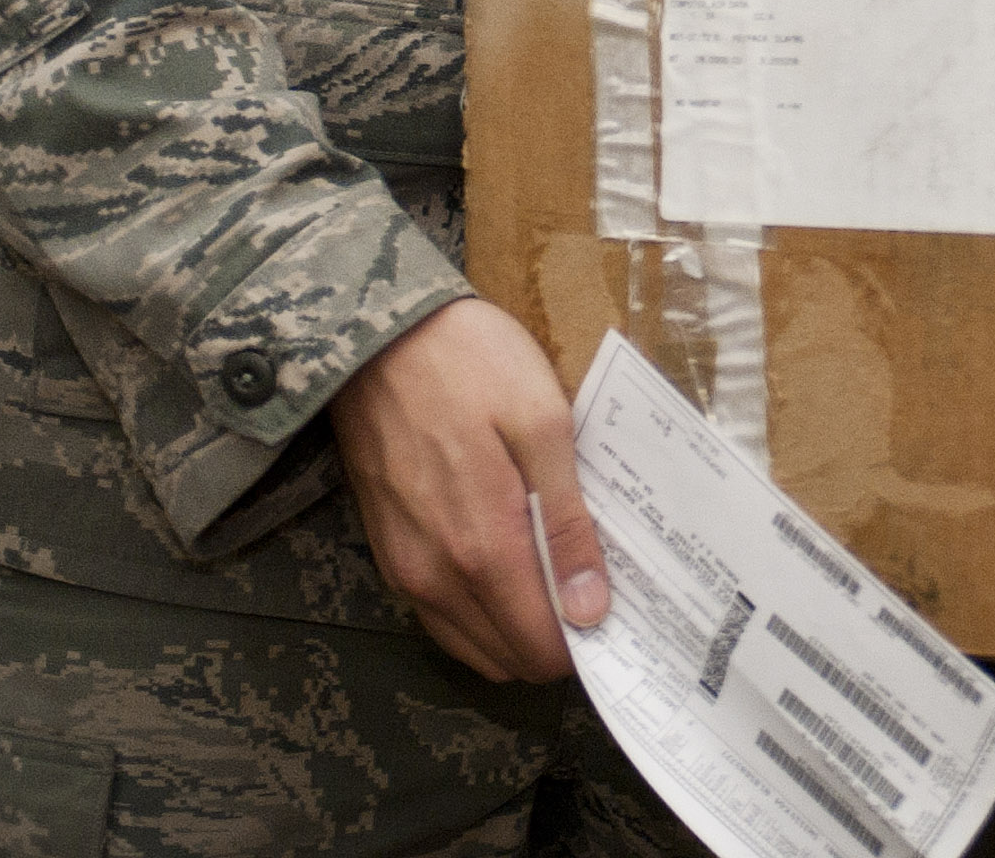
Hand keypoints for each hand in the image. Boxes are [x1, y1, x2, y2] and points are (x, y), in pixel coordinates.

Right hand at [327, 296, 610, 681]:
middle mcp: (435, 577)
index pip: (537, 646)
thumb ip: (567, 523)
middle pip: (506, 655)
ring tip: (558, 571)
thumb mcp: (544, 426)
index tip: (617, 609)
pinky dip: (480, 610)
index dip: (583, 642)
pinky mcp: (388, 551)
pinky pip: (441, 613)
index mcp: (482, 549)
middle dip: (554, 636)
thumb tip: (588, 608)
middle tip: (595, 587)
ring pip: (471, 641)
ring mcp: (404, 569)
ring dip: (516, 625)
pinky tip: (512, 562)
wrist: (378, 337)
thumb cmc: (473, 367)